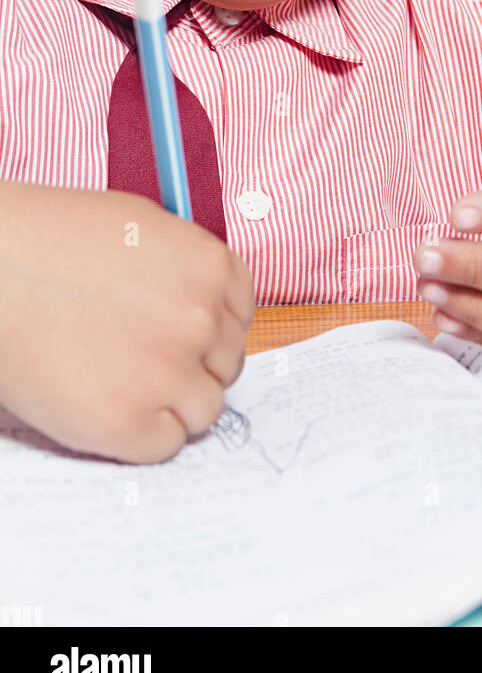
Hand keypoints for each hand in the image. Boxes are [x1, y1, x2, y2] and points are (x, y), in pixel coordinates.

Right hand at [0, 182, 254, 462]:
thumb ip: (184, 268)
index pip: (240, 319)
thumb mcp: (141, 227)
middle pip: (226, 366)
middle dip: (191, 365)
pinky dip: (140, 434)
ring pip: (204, 410)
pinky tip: (103, 402)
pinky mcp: (127, 422)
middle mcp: (199, 321)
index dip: (208, 330)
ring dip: (171, 402)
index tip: (180, 335)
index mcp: (210, 268)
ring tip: (117, 379)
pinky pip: (164, 445)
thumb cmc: (50, 240)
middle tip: (140, 358)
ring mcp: (167, 374)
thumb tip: (207, 308)